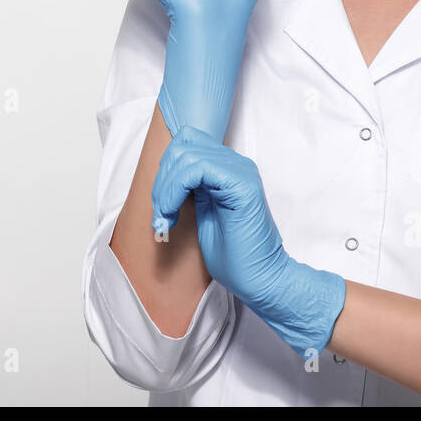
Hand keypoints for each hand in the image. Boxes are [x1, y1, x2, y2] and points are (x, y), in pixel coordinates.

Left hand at [151, 125, 346, 359]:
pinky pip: (197, 169)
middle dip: (162, 180)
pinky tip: (172, 213)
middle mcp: (236, 163)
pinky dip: (175, 189)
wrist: (260, 279)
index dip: (166, 170)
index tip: (162, 206)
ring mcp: (241, 171)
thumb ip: (191, 188)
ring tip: (165, 217)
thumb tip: (165, 174)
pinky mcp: (241, 184)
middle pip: (182, 145)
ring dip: (166, 188)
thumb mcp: (204, 211)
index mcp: (227, 168)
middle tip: (161, 214)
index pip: (186, 142)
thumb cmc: (233, 254)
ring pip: (186, 155)